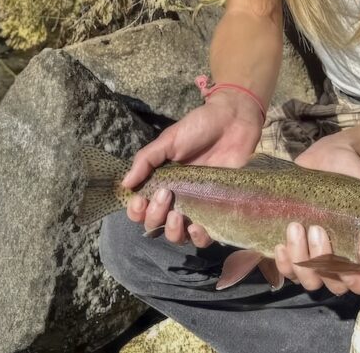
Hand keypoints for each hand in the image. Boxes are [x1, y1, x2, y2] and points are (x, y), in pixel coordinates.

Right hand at [123, 90, 263, 246]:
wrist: (233, 121)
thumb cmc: (199, 128)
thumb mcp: (169, 140)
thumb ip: (146, 160)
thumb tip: (125, 184)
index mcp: (161, 182)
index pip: (141, 208)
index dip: (136, 211)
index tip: (140, 200)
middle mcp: (176, 199)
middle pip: (156, 225)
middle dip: (154, 216)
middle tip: (165, 194)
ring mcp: (197, 207)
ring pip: (178, 236)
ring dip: (173, 232)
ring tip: (177, 216)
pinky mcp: (218, 211)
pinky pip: (206, 236)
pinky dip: (199, 238)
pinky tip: (197, 227)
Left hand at [273, 132, 359, 298]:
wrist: (332, 157)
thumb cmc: (359, 178)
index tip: (354, 272)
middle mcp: (338, 262)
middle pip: (332, 286)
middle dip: (323, 265)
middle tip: (319, 231)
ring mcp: (313, 255)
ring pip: (307, 279)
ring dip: (300, 260)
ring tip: (296, 228)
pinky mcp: (291, 245)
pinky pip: (285, 268)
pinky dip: (283, 262)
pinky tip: (281, 244)